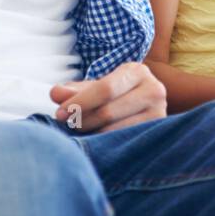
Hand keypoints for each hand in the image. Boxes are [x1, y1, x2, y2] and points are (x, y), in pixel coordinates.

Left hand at [50, 61, 167, 132]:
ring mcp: (160, 114)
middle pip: (109, 112)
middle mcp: (154, 90)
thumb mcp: (94, 87)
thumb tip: (55, 93)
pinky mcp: (158, 133)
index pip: (105, 89)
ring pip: (116, 130)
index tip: (60, 113)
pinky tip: (96, 141)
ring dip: (92, 134)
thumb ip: (74, 90)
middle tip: (68, 124)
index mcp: (138, 72)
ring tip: (81, 131)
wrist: (142, 104)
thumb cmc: (114, 94)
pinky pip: (125, 142)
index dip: (80, 102)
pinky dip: (106, 143)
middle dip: (83, 120)